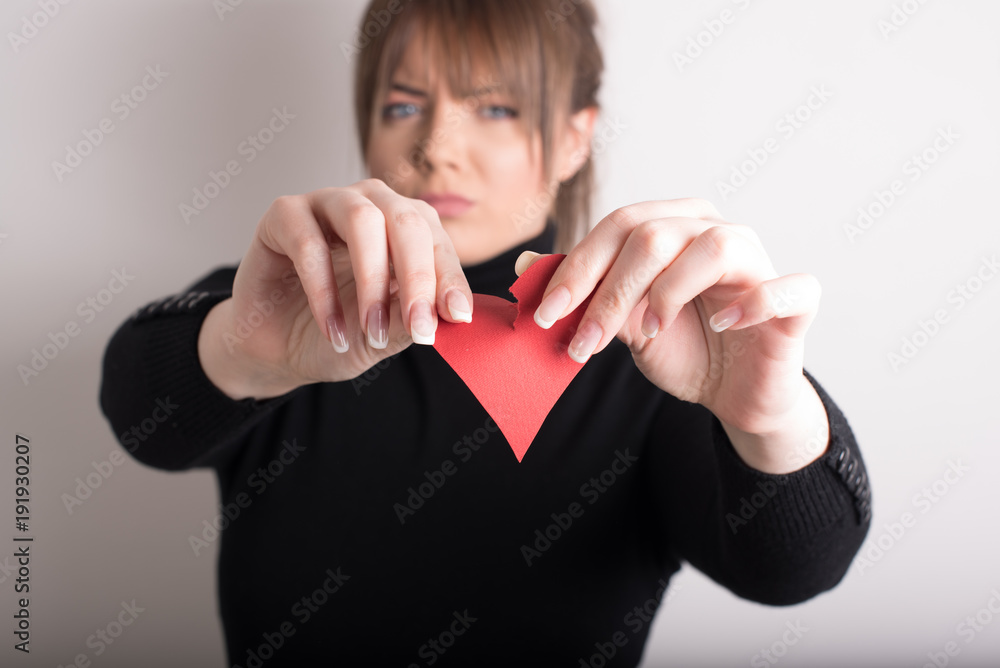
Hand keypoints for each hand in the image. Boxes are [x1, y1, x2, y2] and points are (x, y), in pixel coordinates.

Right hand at [198, 179, 474, 399]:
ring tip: (371, 330)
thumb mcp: (383, 336)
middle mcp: (370, 205)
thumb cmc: (339, 333)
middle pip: (406, 220)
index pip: (437, 241)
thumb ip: (410, 319)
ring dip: (372, 281)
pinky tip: (332, 329)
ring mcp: (326, 204)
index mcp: (404, 227)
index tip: (458, 317)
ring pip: (363, 219)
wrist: (279, 350)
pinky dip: (323, 292)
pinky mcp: (283, 215)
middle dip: (417, 277)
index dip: (449, 279)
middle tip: (418, 327)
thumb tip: (446, 313)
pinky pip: (309, 242)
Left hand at [516, 199, 828, 472]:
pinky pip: (785, 286)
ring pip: (711, 246)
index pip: (618, 226)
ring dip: (667, 294)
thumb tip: (527, 266)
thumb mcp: (626, 326)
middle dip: (608, 292)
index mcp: (675, 226)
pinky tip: (722, 324)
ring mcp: (760, 261)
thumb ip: (589, 295)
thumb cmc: (683, 350)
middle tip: (583, 342)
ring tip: (648, 334)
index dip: (577, 269)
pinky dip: (751, 303)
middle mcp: (716, 231)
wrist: (734, 394)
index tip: (545, 315)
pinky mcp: (796, 300)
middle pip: (653, 234)